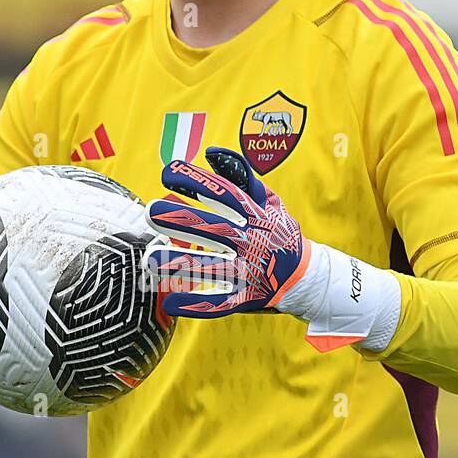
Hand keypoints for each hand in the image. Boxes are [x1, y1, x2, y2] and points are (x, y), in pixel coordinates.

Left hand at [144, 146, 402, 350]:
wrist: (306, 276)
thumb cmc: (278, 232)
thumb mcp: (268, 201)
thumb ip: (241, 176)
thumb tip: (211, 153)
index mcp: (256, 215)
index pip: (224, 193)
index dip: (196, 181)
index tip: (167, 172)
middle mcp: (252, 241)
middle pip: (214, 228)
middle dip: (182, 219)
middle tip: (151, 211)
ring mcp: (251, 270)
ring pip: (213, 267)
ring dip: (182, 263)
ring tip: (151, 258)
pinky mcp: (247, 297)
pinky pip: (220, 303)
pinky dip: (196, 304)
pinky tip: (170, 302)